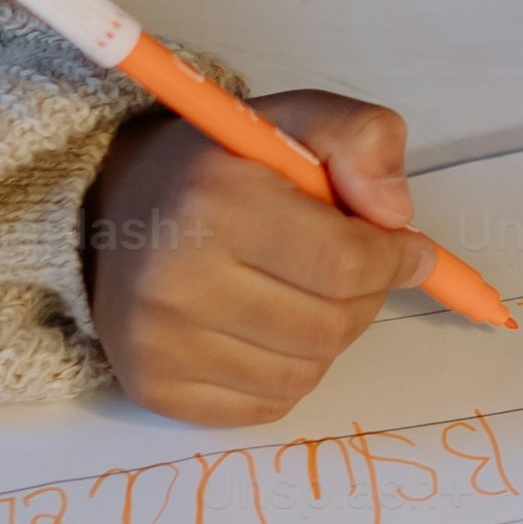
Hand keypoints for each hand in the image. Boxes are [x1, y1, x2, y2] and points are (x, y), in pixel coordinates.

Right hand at [82, 91, 428, 423]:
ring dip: (329, 337)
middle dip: (364, 297)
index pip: (344, 263)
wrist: (112, 210)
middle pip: (330, 326)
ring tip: (304, 291)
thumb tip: (396, 214)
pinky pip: (268, 404)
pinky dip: (288, 372)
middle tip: (354, 269)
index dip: (394, 259)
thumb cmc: (215, 168)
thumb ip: (361, 138)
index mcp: (213, 205)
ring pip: (306, 373)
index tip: (410, 250)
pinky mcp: (156, 388)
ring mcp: (161, 345)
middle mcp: (176, 283)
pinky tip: (268, 327)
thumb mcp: (292, 119)